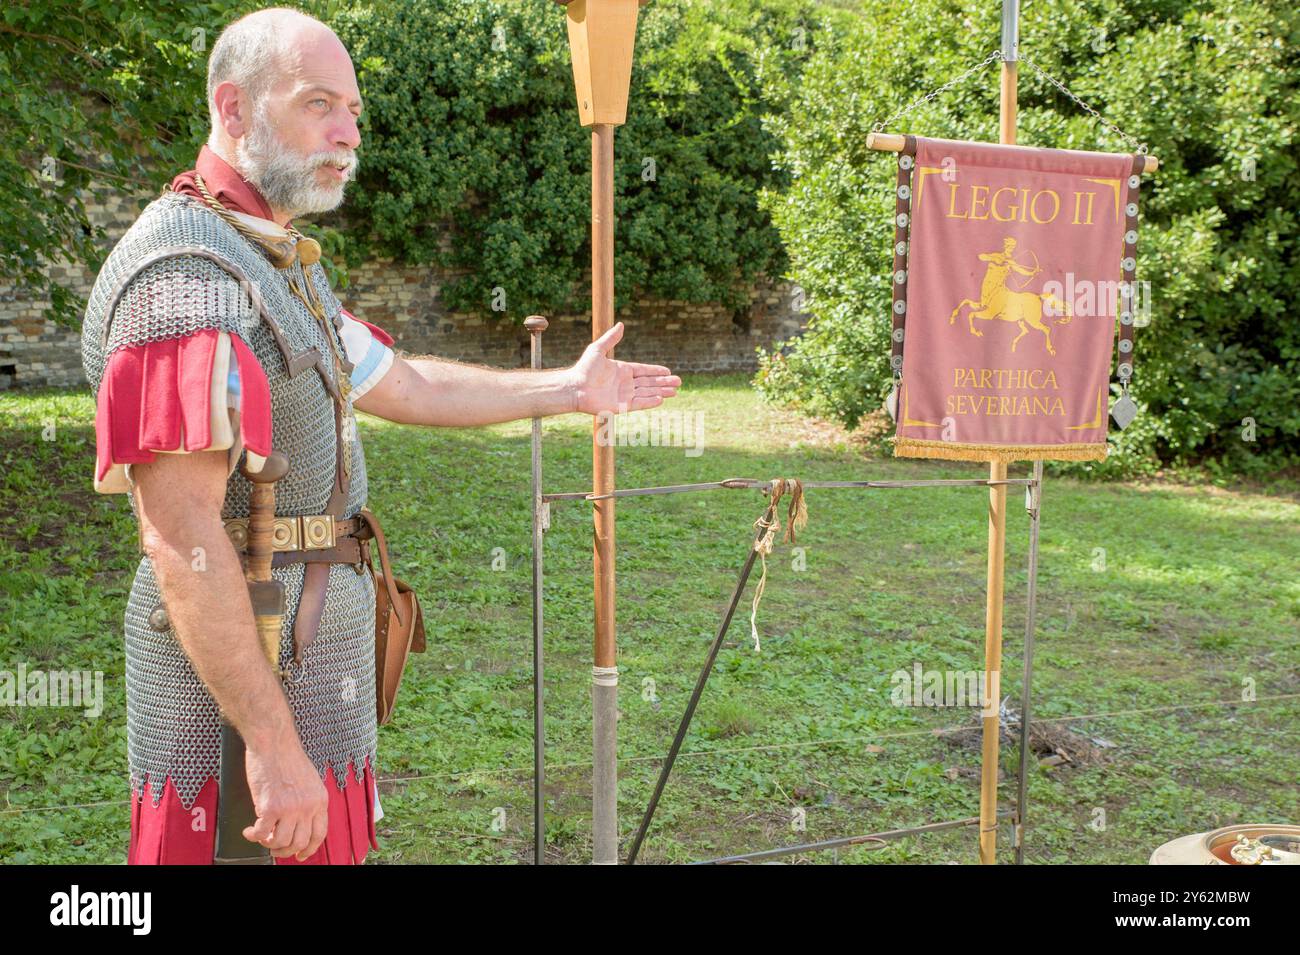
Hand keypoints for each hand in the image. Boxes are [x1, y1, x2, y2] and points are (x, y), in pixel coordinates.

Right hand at [243, 741, 330, 861]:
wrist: (273, 742)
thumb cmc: (287, 757)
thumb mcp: (310, 781)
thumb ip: (308, 801)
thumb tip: (300, 823)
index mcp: (320, 799)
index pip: (320, 834)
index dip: (309, 849)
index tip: (301, 855)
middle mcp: (307, 806)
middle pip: (299, 843)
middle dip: (285, 849)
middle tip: (273, 846)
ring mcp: (289, 808)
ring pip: (280, 842)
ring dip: (267, 844)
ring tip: (260, 836)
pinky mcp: (270, 807)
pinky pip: (261, 833)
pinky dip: (253, 836)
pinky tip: (250, 830)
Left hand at [570, 322, 681, 414]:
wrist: (575, 387)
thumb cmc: (584, 369)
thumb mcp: (597, 349)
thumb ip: (611, 339)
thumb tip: (621, 324)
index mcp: (622, 370)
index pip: (643, 370)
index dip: (656, 371)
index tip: (668, 371)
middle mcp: (625, 383)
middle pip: (649, 382)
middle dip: (664, 382)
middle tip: (678, 382)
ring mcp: (624, 395)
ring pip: (647, 393)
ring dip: (661, 391)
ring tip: (675, 391)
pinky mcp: (621, 407)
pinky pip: (639, 403)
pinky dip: (650, 401)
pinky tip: (661, 399)